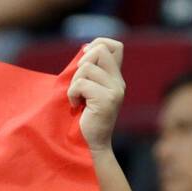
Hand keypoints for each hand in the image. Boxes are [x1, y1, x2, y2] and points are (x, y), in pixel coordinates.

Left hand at [68, 37, 124, 154]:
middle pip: (100, 50)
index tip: (85, 60)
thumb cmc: (84, 118)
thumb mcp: (88, 90)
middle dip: (82, 63)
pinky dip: (72, 94)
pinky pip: (82, 84)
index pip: (115, 46)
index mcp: (116, 78)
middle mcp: (119, 83)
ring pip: (87, 67)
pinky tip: (76, 106)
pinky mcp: (106, 100)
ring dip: (75, 81)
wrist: (90, 145)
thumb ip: (90, 71)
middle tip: (78, 82)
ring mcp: (115, 91)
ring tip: (76, 97)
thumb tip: (85, 49)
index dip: (98, 44)